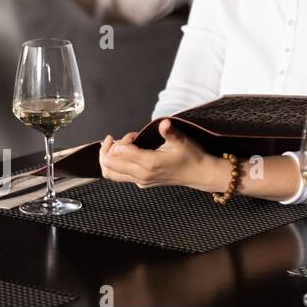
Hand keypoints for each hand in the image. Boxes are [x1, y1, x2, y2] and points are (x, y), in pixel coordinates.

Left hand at [98, 119, 215, 189]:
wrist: (199, 174)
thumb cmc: (192, 156)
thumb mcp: (181, 140)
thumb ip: (169, 131)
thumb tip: (164, 123)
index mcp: (150, 163)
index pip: (121, 151)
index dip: (124, 139)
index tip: (135, 134)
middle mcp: (142, 175)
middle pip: (108, 164)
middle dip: (107, 148)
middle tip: (115, 138)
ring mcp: (141, 181)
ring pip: (110, 173)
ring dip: (106, 159)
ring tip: (112, 147)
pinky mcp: (142, 183)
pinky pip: (119, 177)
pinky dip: (114, 165)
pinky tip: (123, 155)